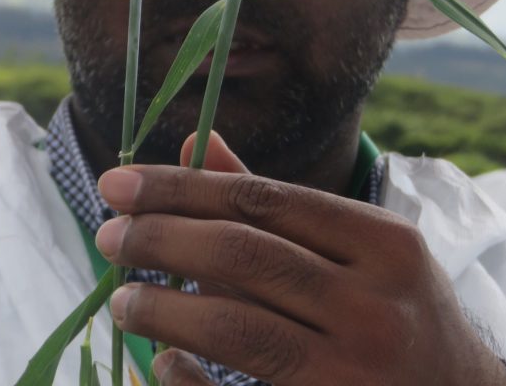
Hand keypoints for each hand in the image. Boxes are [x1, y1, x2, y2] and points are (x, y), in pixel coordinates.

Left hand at [96, 135, 505, 385]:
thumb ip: (275, 201)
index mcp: (384, 243)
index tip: (120, 184)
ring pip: (236, 328)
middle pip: (243, 256)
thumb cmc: (398, 313)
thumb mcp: (360, 249)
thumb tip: (197, 143)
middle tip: (107, 235)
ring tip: (121, 299)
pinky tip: (163, 364)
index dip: (182, 188)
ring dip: (163, 311)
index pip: (263, 200)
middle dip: (161, 240)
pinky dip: (188, 380)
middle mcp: (376, 306)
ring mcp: (356, 375)